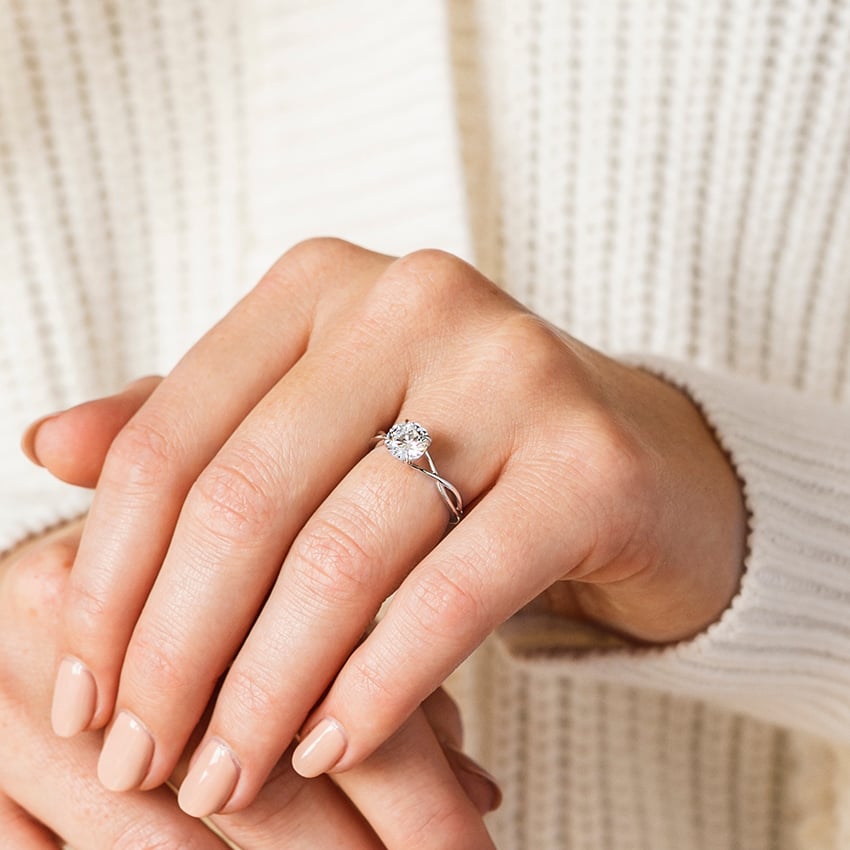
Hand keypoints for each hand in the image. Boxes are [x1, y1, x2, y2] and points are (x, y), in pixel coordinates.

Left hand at [29, 239, 744, 811]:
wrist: (631, 463)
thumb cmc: (454, 447)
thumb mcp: (315, 424)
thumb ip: (196, 429)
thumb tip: (48, 444)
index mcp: (325, 285)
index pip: (171, 437)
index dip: (110, 576)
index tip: (87, 689)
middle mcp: (416, 301)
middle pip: (247, 498)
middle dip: (176, 651)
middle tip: (146, 754)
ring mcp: (513, 373)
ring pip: (342, 556)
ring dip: (265, 689)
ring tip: (228, 772)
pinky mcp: (590, 463)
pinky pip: (450, 596)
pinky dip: (376, 688)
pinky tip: (328, 746)